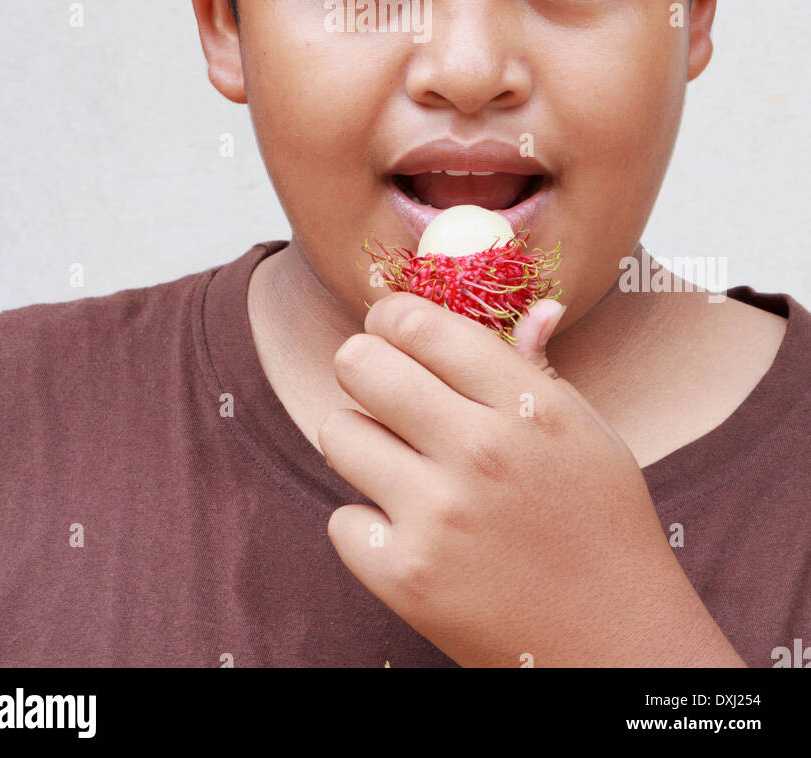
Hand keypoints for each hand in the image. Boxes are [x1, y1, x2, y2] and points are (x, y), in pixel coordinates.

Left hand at [318, 292, 723, 667]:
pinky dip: (368, 528)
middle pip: (359, 363)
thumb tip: (536, 307)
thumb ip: (540, 370)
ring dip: (361, 446)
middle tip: (382, 390)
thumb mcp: (589, 434)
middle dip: (362, 368)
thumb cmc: (603, 529)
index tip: (391, 331)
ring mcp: (439, 516)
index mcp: (528, 406)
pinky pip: (341, 520)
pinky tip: (411, 535)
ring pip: (337, 433)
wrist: (617, 646)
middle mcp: (480, 451)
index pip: (419, 323)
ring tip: (402, 467)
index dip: (391, 318)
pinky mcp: (407, 578)